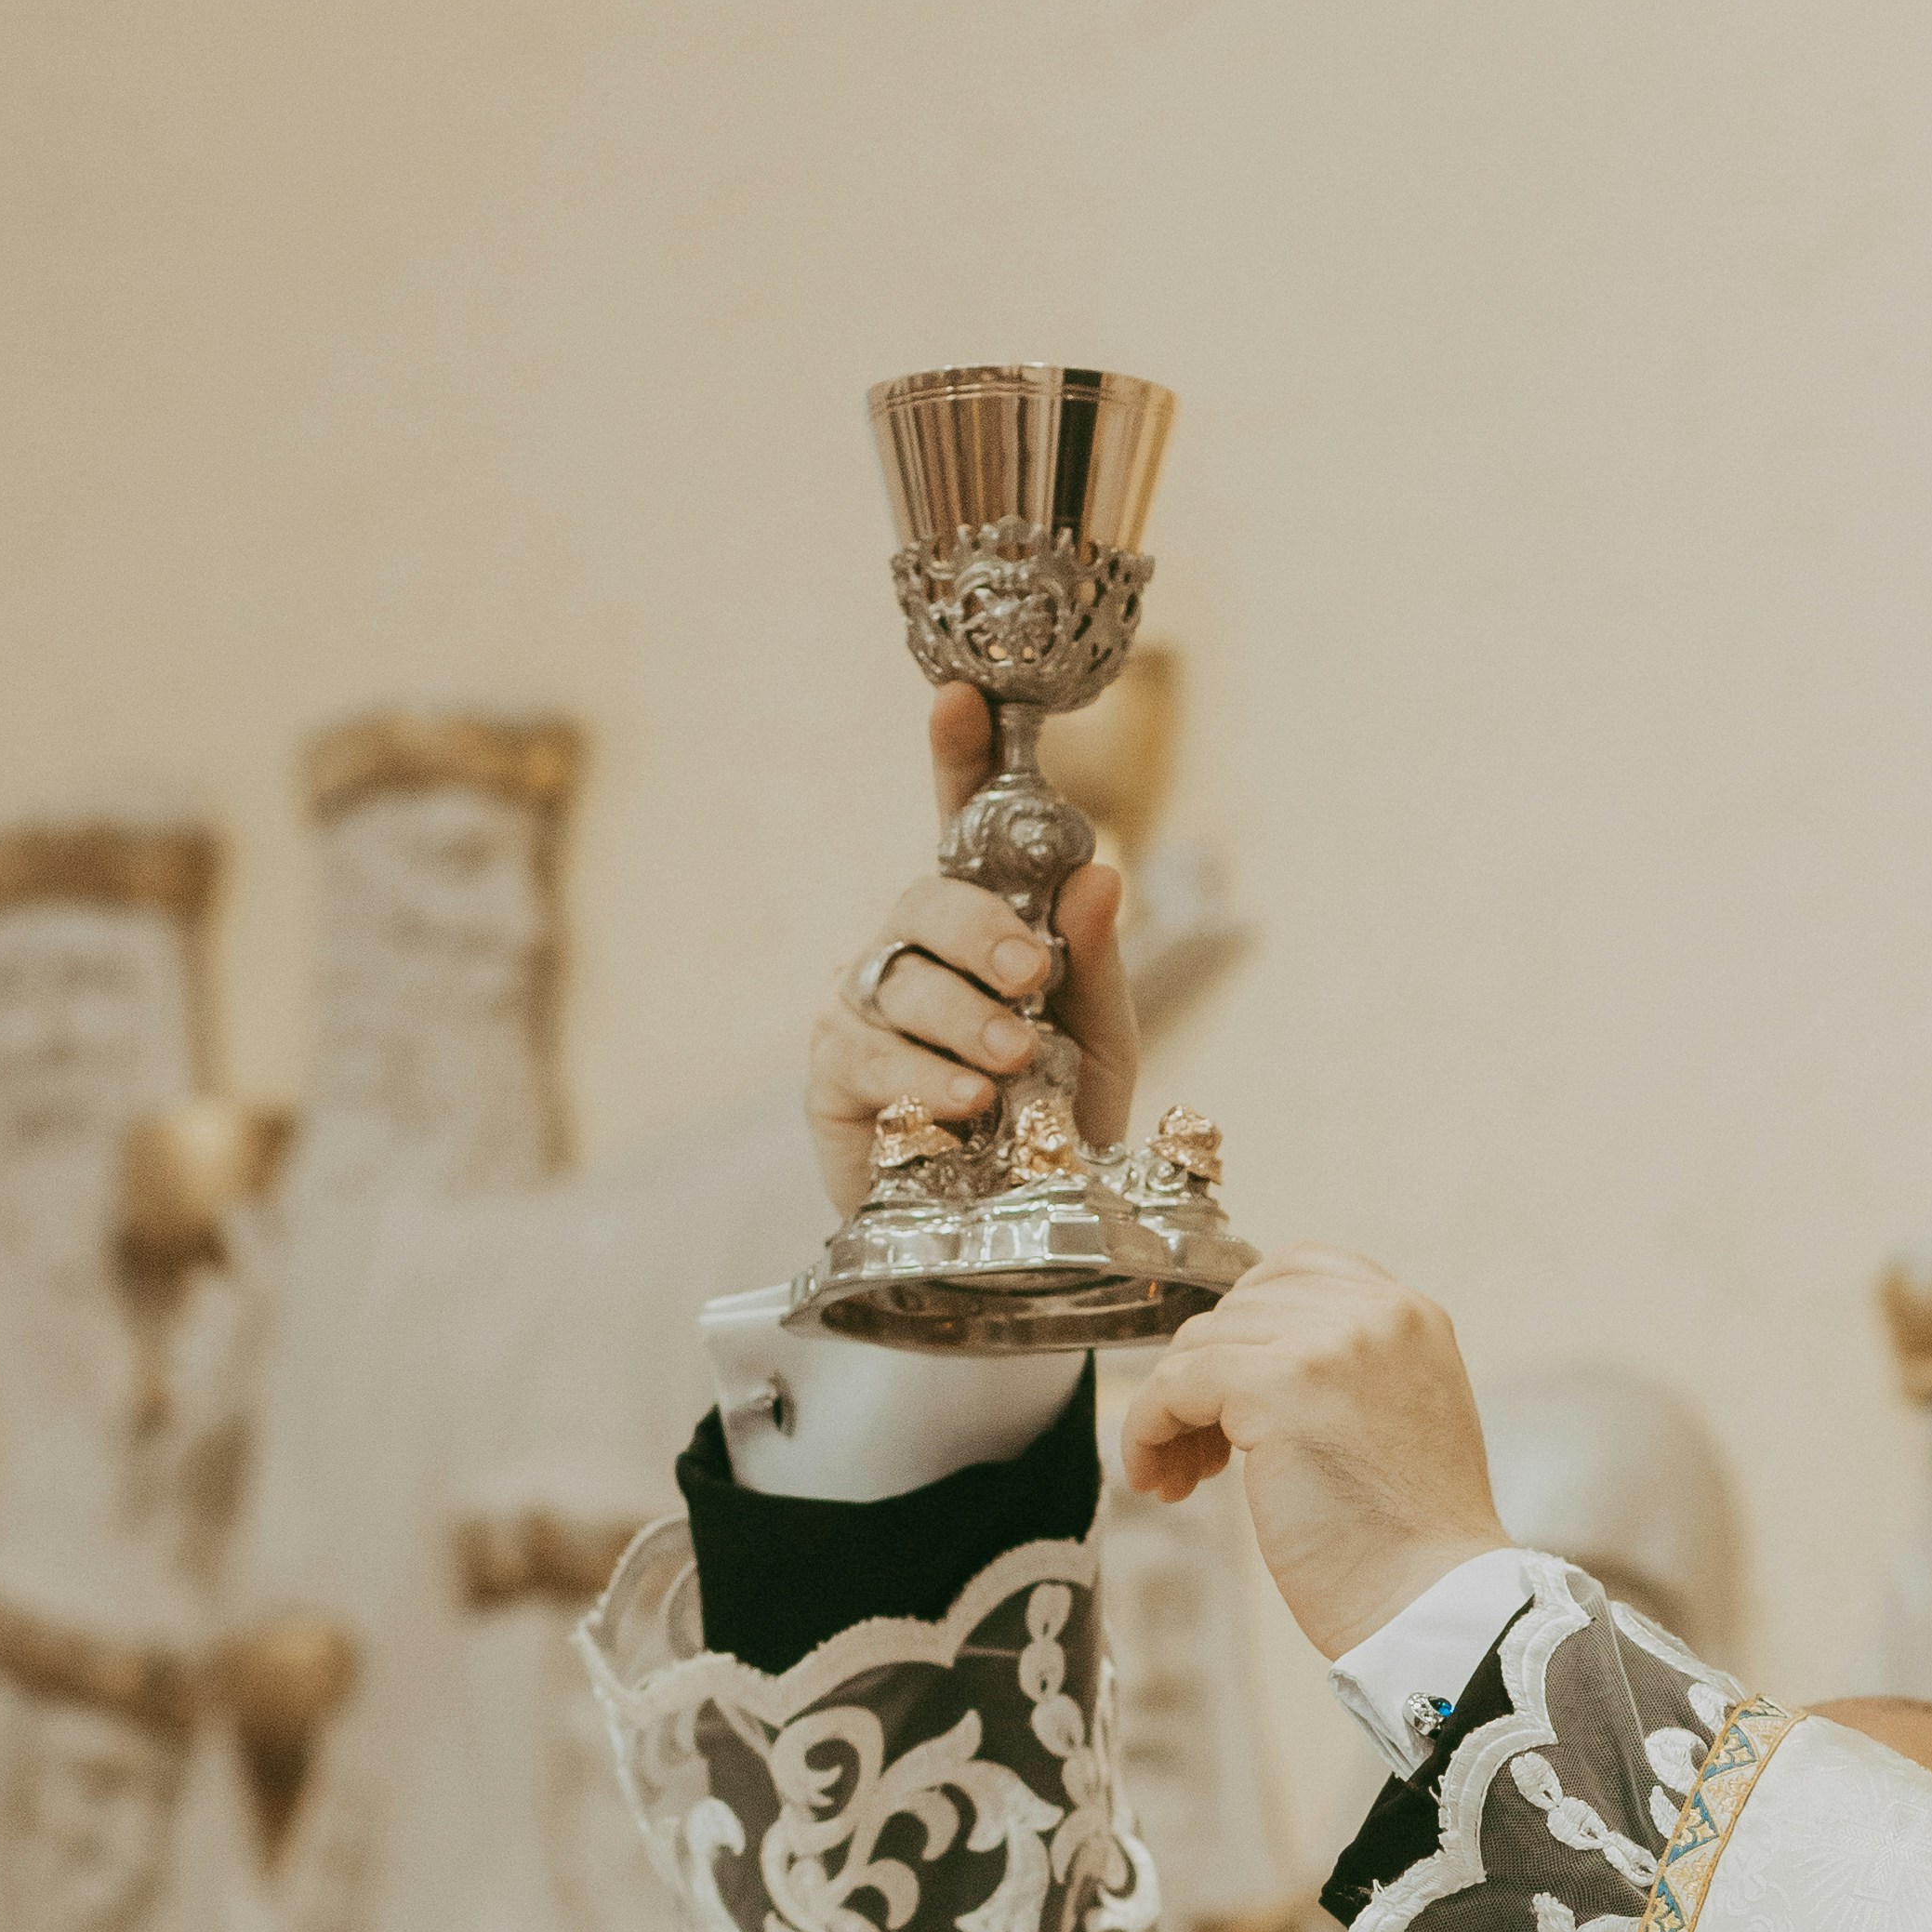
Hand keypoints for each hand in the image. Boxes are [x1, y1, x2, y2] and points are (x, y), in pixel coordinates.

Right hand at [805, 688, 1137, 1218]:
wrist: (1011, 1234)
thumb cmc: (1051, 1125)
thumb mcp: (1098, 1045)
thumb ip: (1095, 964)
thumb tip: (1099, 871)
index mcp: (981, 923)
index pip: (963, 821)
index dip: (958, 755)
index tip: (961, 697)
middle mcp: (913, 949)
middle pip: (927, 897)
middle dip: (983, 932)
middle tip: (1032, 979)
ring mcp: (864, 1005)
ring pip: (899, 977)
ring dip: (963, 1018)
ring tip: (1011, 1064)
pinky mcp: (832, 1072)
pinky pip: (865, 1051)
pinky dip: (920, 1074)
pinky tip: (962, 1101)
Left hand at [1120, 1250, 1505, 1660]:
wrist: (1432, 1604)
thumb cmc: (1412, 1542)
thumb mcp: (1401, 1419)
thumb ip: (1345, 1371)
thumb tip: (1245, 1362)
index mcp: (1410, 1315)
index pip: (1297, 1269)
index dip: (1244, 1324)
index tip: (1228, 1387)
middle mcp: (1375, 1313)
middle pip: (1239, 1308)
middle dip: (1206, 1375)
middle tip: (1199, 1452)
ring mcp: (1326, 1344)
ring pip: (1199, 1345)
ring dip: (1172, 1409)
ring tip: (1182, 1475)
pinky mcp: (1277, 1387)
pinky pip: (1174, 1385)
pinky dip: (1148, 1429)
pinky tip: (1157, 1478)